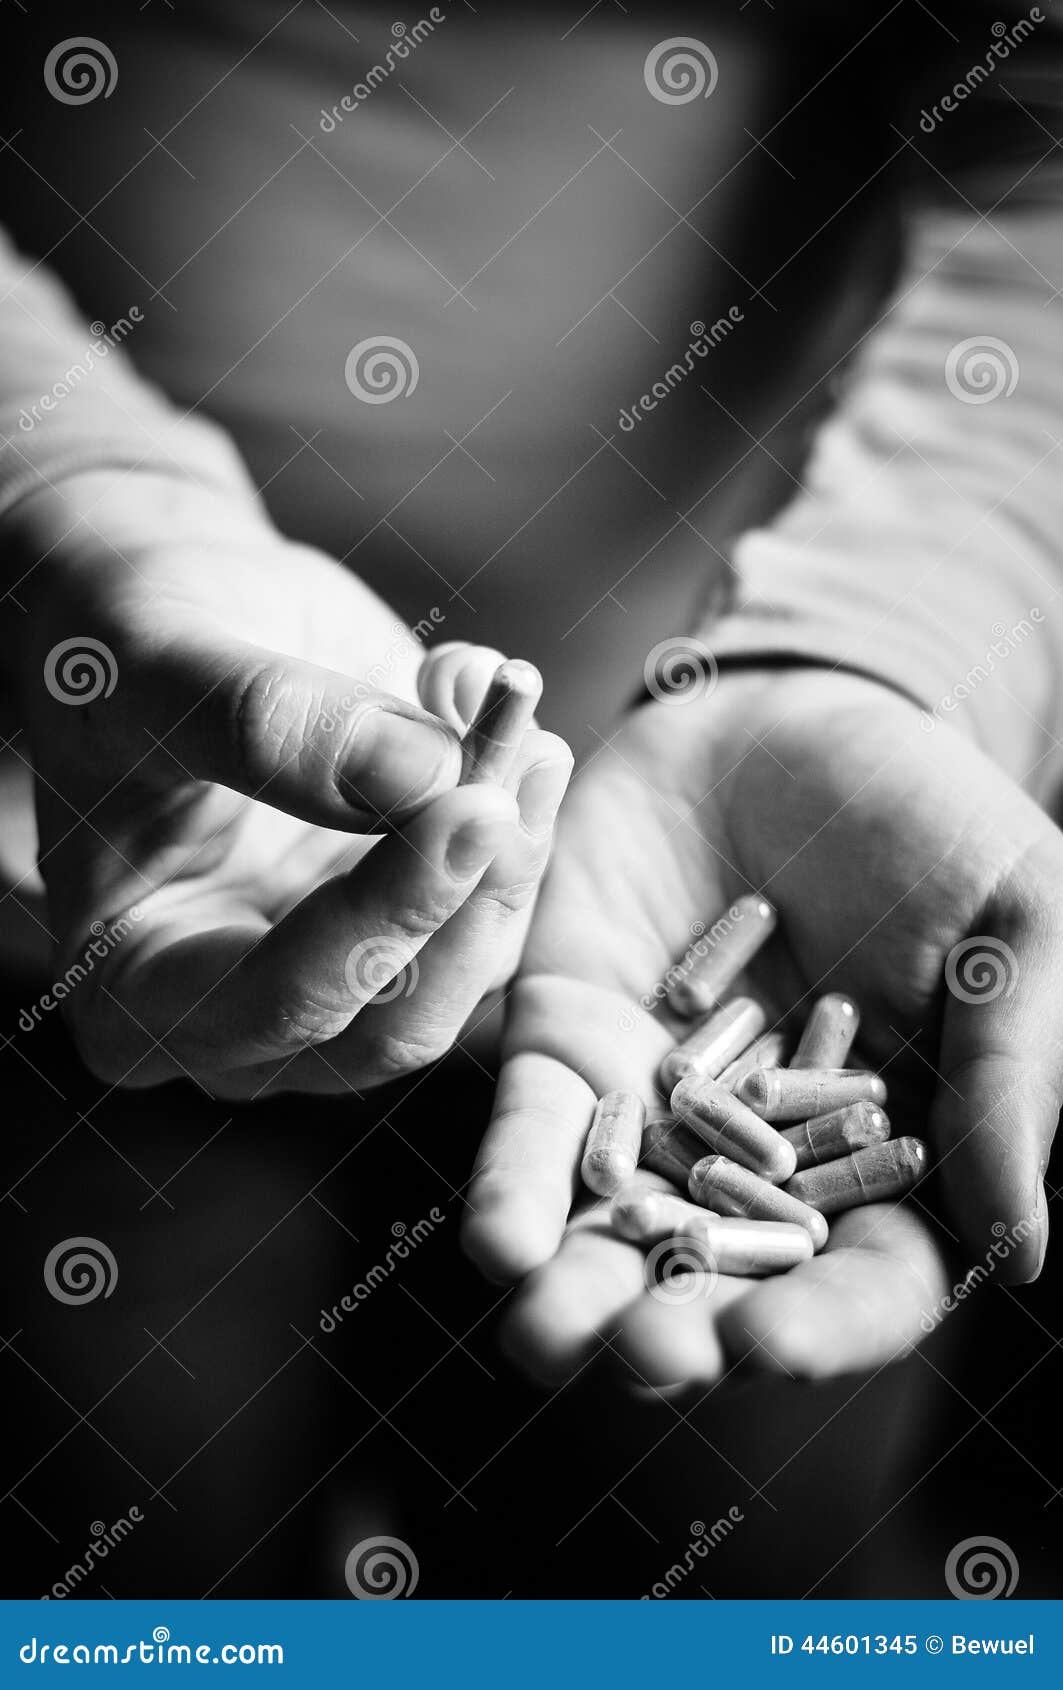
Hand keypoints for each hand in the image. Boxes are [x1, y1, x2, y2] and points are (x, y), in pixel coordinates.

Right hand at [7, 472, 570, 1095]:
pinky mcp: (411, 930)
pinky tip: (522, 734)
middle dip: (468, 895)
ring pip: (466, 971)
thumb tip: (428, 775)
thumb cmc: (118, 649)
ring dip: (512, 849)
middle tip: (519, 766)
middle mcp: (241, 1021)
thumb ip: (267, 723)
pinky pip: (492, 908)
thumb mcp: (154, 665)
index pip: (277, 1003)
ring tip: (517, 713)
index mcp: (132, 996)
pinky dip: (521, 823)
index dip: (384, 919)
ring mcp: (335, 984)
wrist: (177, 616)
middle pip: (393, 1023)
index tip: (469, 808)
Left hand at [464, 666, 1060, 1388]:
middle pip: (721, 1281)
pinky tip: (496, 1239)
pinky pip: (536, 1130)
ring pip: (615, 1231)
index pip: (867, 1279)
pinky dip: (514, 1186)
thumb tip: (1022, 1253)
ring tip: (542, 1335)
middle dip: (676, 1330)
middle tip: (640, 1355)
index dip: (827, 1323)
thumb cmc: (926, 815)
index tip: (770, 1337)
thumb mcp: (1014, 923)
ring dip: (575, 1292)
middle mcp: (761, 1159)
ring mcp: (655, 1110)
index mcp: (886, 1156)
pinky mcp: (568, 1043)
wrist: (788, 712)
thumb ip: (1013, 1076)